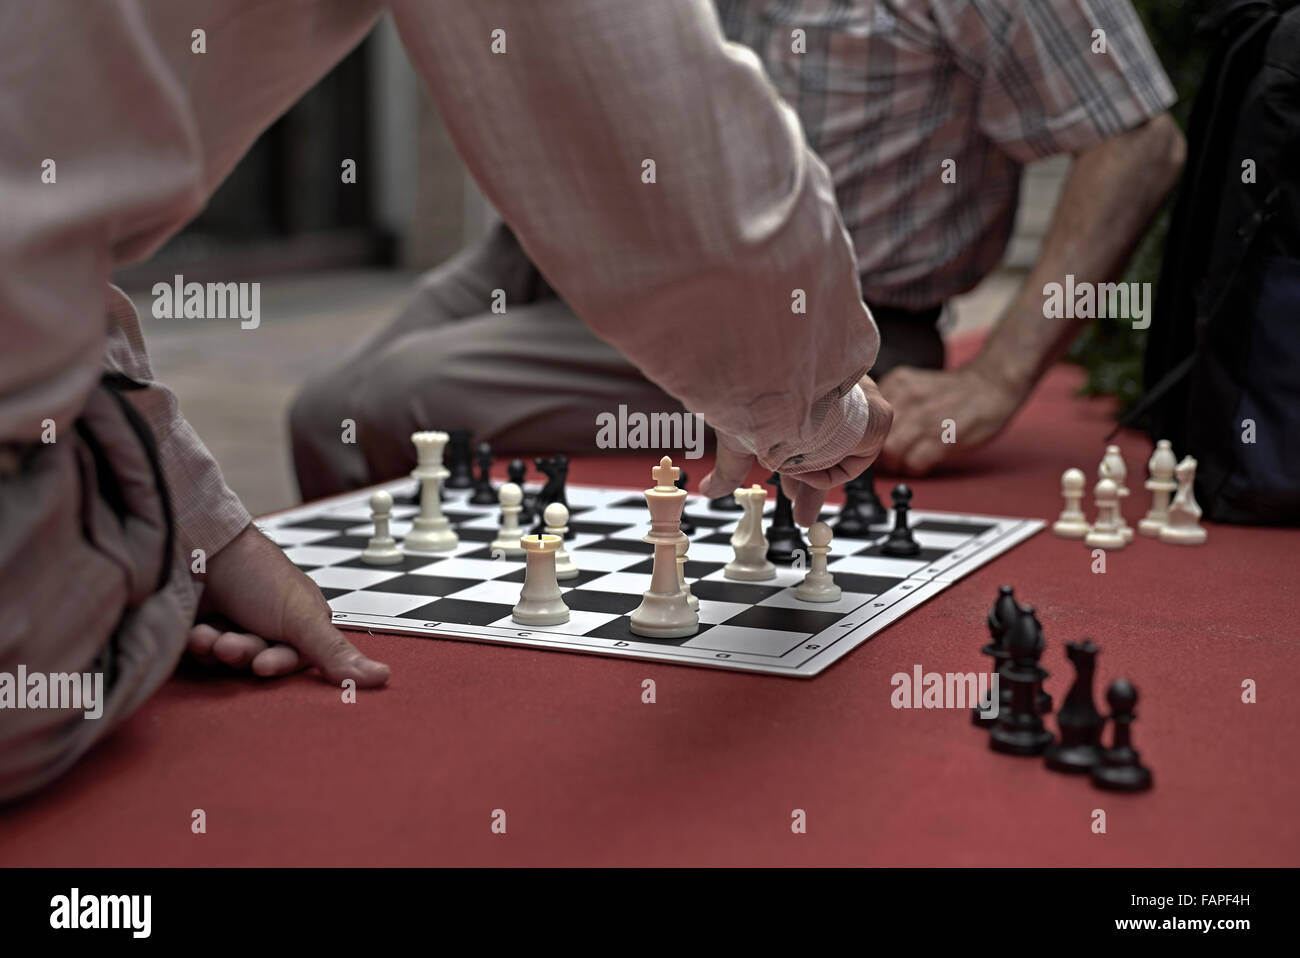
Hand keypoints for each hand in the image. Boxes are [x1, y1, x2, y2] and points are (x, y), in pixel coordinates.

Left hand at [186, 524, 389, 685]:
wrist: (199, 547)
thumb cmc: (255, 572)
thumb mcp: (302, 617)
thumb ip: (335, 653)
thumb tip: (384, 677)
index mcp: (301, 622)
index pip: (296, 661)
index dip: (278, 663)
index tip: (262, 663)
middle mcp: (270, 625)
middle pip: (260, 662)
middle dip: (242, 652)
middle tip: (228, 642)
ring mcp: (237, 627)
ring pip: (231, 662)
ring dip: (217, 648)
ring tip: (208, 633)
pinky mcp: (207, 630)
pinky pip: (205, 656)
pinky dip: (199, 644)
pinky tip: (196, 630)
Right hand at [700, 375, 893, 525]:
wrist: (776, 379)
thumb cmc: (753, 397)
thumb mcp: (740, 439)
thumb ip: (730, 468)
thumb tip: (707, 489)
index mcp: (804, 397)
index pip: (808, 437)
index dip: (797, 470)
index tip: (787, 495)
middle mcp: (836, 398)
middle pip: (829, 452)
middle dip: (811, 488)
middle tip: (800, 514)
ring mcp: (860, 406)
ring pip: (838, 457)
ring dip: (814, 480)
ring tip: (798, 504)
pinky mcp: (877, 417)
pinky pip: (855, 460)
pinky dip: (830, 470)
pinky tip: (805, 468)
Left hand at [877, 361, 1026, 474]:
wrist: (991, 383)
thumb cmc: (951, 390)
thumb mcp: (913, 383)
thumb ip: (889, 400)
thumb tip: (863, 426)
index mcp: (897, 383)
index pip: (864, 416)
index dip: (866, 435)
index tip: (870, 443)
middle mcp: (908, 398)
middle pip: (874, 436)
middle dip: (877, 453)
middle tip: (886, 459)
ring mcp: (927, 417)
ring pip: (891, 451)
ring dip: (895, 464)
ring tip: (903, 462)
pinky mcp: (945, 437)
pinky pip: (916, 462)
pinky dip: (915, 468)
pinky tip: (922, 463)